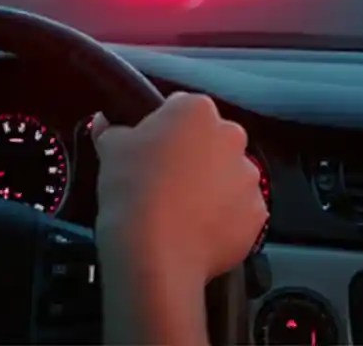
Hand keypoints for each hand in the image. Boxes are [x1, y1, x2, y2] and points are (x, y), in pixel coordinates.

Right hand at [92, 92, 265, 285]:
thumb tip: (106, 121)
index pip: (180, 108)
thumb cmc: (131, 190)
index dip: (162, 129)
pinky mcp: (257, 214)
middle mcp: (231, 137)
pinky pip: (239, 210)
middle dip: (194, 155)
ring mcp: (249, 177)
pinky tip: (198, 231)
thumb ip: (111, 129)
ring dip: (212, 186)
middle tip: (165, 180)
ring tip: (182, 210)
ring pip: (228, 175)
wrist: (155, 253)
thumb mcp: (110, 150)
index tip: (149, 151)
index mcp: (197, 110)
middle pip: (211, 140)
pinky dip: (224, 218)